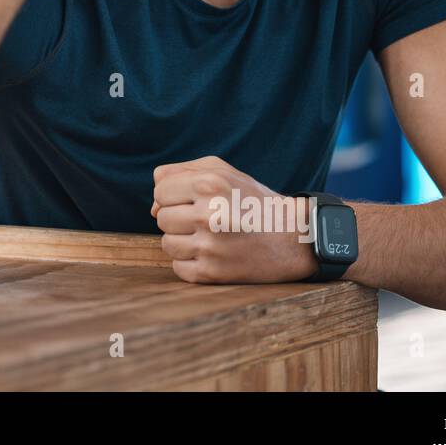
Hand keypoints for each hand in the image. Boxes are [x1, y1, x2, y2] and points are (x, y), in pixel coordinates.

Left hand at [151, 156, 318, 283]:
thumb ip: (179, 174)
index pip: (160, 190)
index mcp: (209, 184)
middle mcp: (208, 215)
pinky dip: (191, 263)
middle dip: (179, 217)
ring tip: (210, 237)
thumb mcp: (221, 171)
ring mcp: (210, 247)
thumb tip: (152, 207)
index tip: (194, 200)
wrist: (293, 238)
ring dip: (183, 241)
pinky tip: (213, 254)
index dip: (174, 195)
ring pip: (166, 243)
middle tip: (208, 219)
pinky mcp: (212, 273)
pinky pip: (178, 268)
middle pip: (161, 217)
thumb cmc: (252, 200)